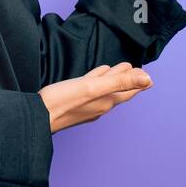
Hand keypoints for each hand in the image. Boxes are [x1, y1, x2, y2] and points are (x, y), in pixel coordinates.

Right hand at [38, 62, 153, 132]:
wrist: (37, 117)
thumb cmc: (62, 101)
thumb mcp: (93, 87)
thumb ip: (120, 82)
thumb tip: (148, 80)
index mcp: (106, 101)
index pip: (128, 90)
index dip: (138, 81)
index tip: (148, 75)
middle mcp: (99, 105)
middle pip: (119, 90)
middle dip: (129, 80)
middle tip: (138, 71)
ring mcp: (87, 106)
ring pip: (105, 89)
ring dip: (114, 79)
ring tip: (121, 70)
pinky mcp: (75, 104)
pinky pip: (92, 89)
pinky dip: (98, 80)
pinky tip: (96, 75)